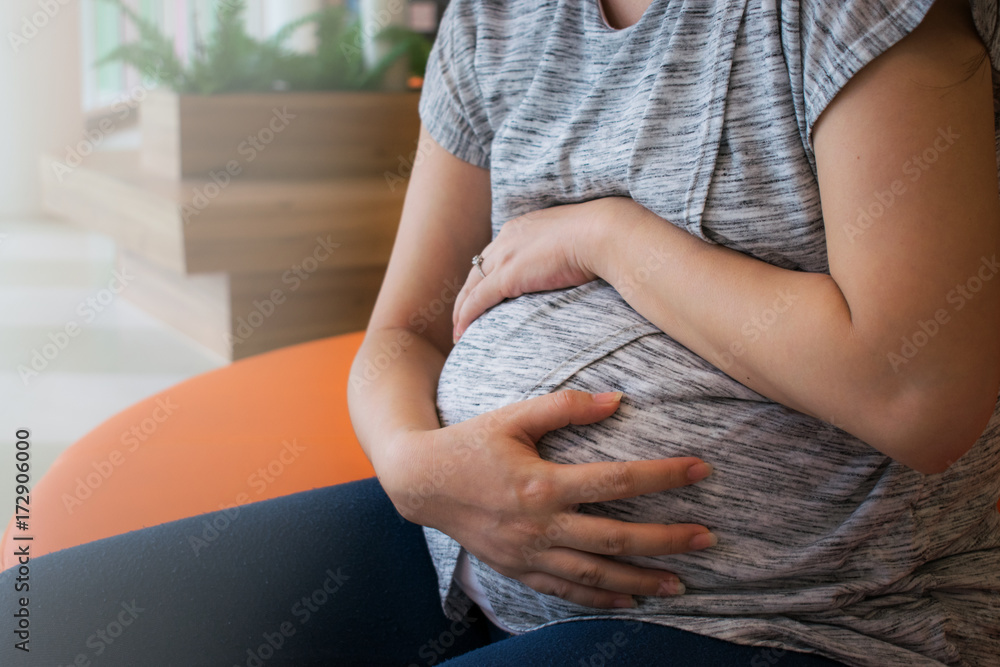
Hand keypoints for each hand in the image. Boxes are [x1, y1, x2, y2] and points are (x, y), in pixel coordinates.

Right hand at [379, 389, 716, 608]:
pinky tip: (628, 600)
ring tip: (681, 584)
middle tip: (709, 538)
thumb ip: (565, 406)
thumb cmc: (470, 443)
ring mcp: (527, 555)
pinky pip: (565, 592)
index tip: (701, 470)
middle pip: (615, 538)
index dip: (663, 476)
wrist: (420, 482)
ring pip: (595, 574)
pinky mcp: (517, 570)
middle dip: (666, 540)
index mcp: (541, 483)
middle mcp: (538, 526)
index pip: (616, 481)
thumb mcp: (513, 415)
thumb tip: (617, 400)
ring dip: (641, 579)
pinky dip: (599, 598)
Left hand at [452, 199, 612, 340]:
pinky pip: (477, 300)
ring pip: (472, 286)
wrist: (603, 233)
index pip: (495, 254)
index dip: (486, 276)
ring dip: (462, 310)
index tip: (483, 294)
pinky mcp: (507, 275)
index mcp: (521, 227)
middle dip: (467, 294)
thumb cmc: (600, 237)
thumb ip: (561, 252)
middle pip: (477, 270)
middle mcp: (506, 238)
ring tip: (459, 331)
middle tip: (462, 316)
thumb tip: (571, 267)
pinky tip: (461, 333)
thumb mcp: (573, 241)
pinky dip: (466, 317)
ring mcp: (505, 256)